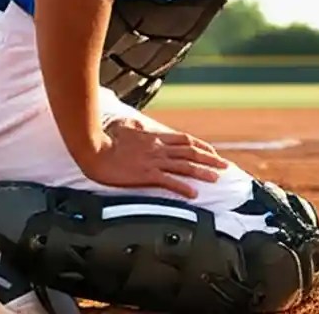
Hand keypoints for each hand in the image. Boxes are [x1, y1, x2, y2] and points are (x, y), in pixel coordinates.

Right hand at [78, 118, 229, 198]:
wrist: (93, 148)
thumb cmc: (104, 138)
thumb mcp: (123, 126)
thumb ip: (135, 126)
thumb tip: (140, 124)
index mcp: (153, 137)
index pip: (184, 140)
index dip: (201, 146)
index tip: (212, 152)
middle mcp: (158, 148)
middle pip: (190, 152)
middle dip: (210, 159)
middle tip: (225, 166)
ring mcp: (153, 161)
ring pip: (184, 165)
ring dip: (203, 172)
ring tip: (216, 178)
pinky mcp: (146, 174)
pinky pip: (169, 181)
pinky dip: (183, 187)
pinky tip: (193, 194)